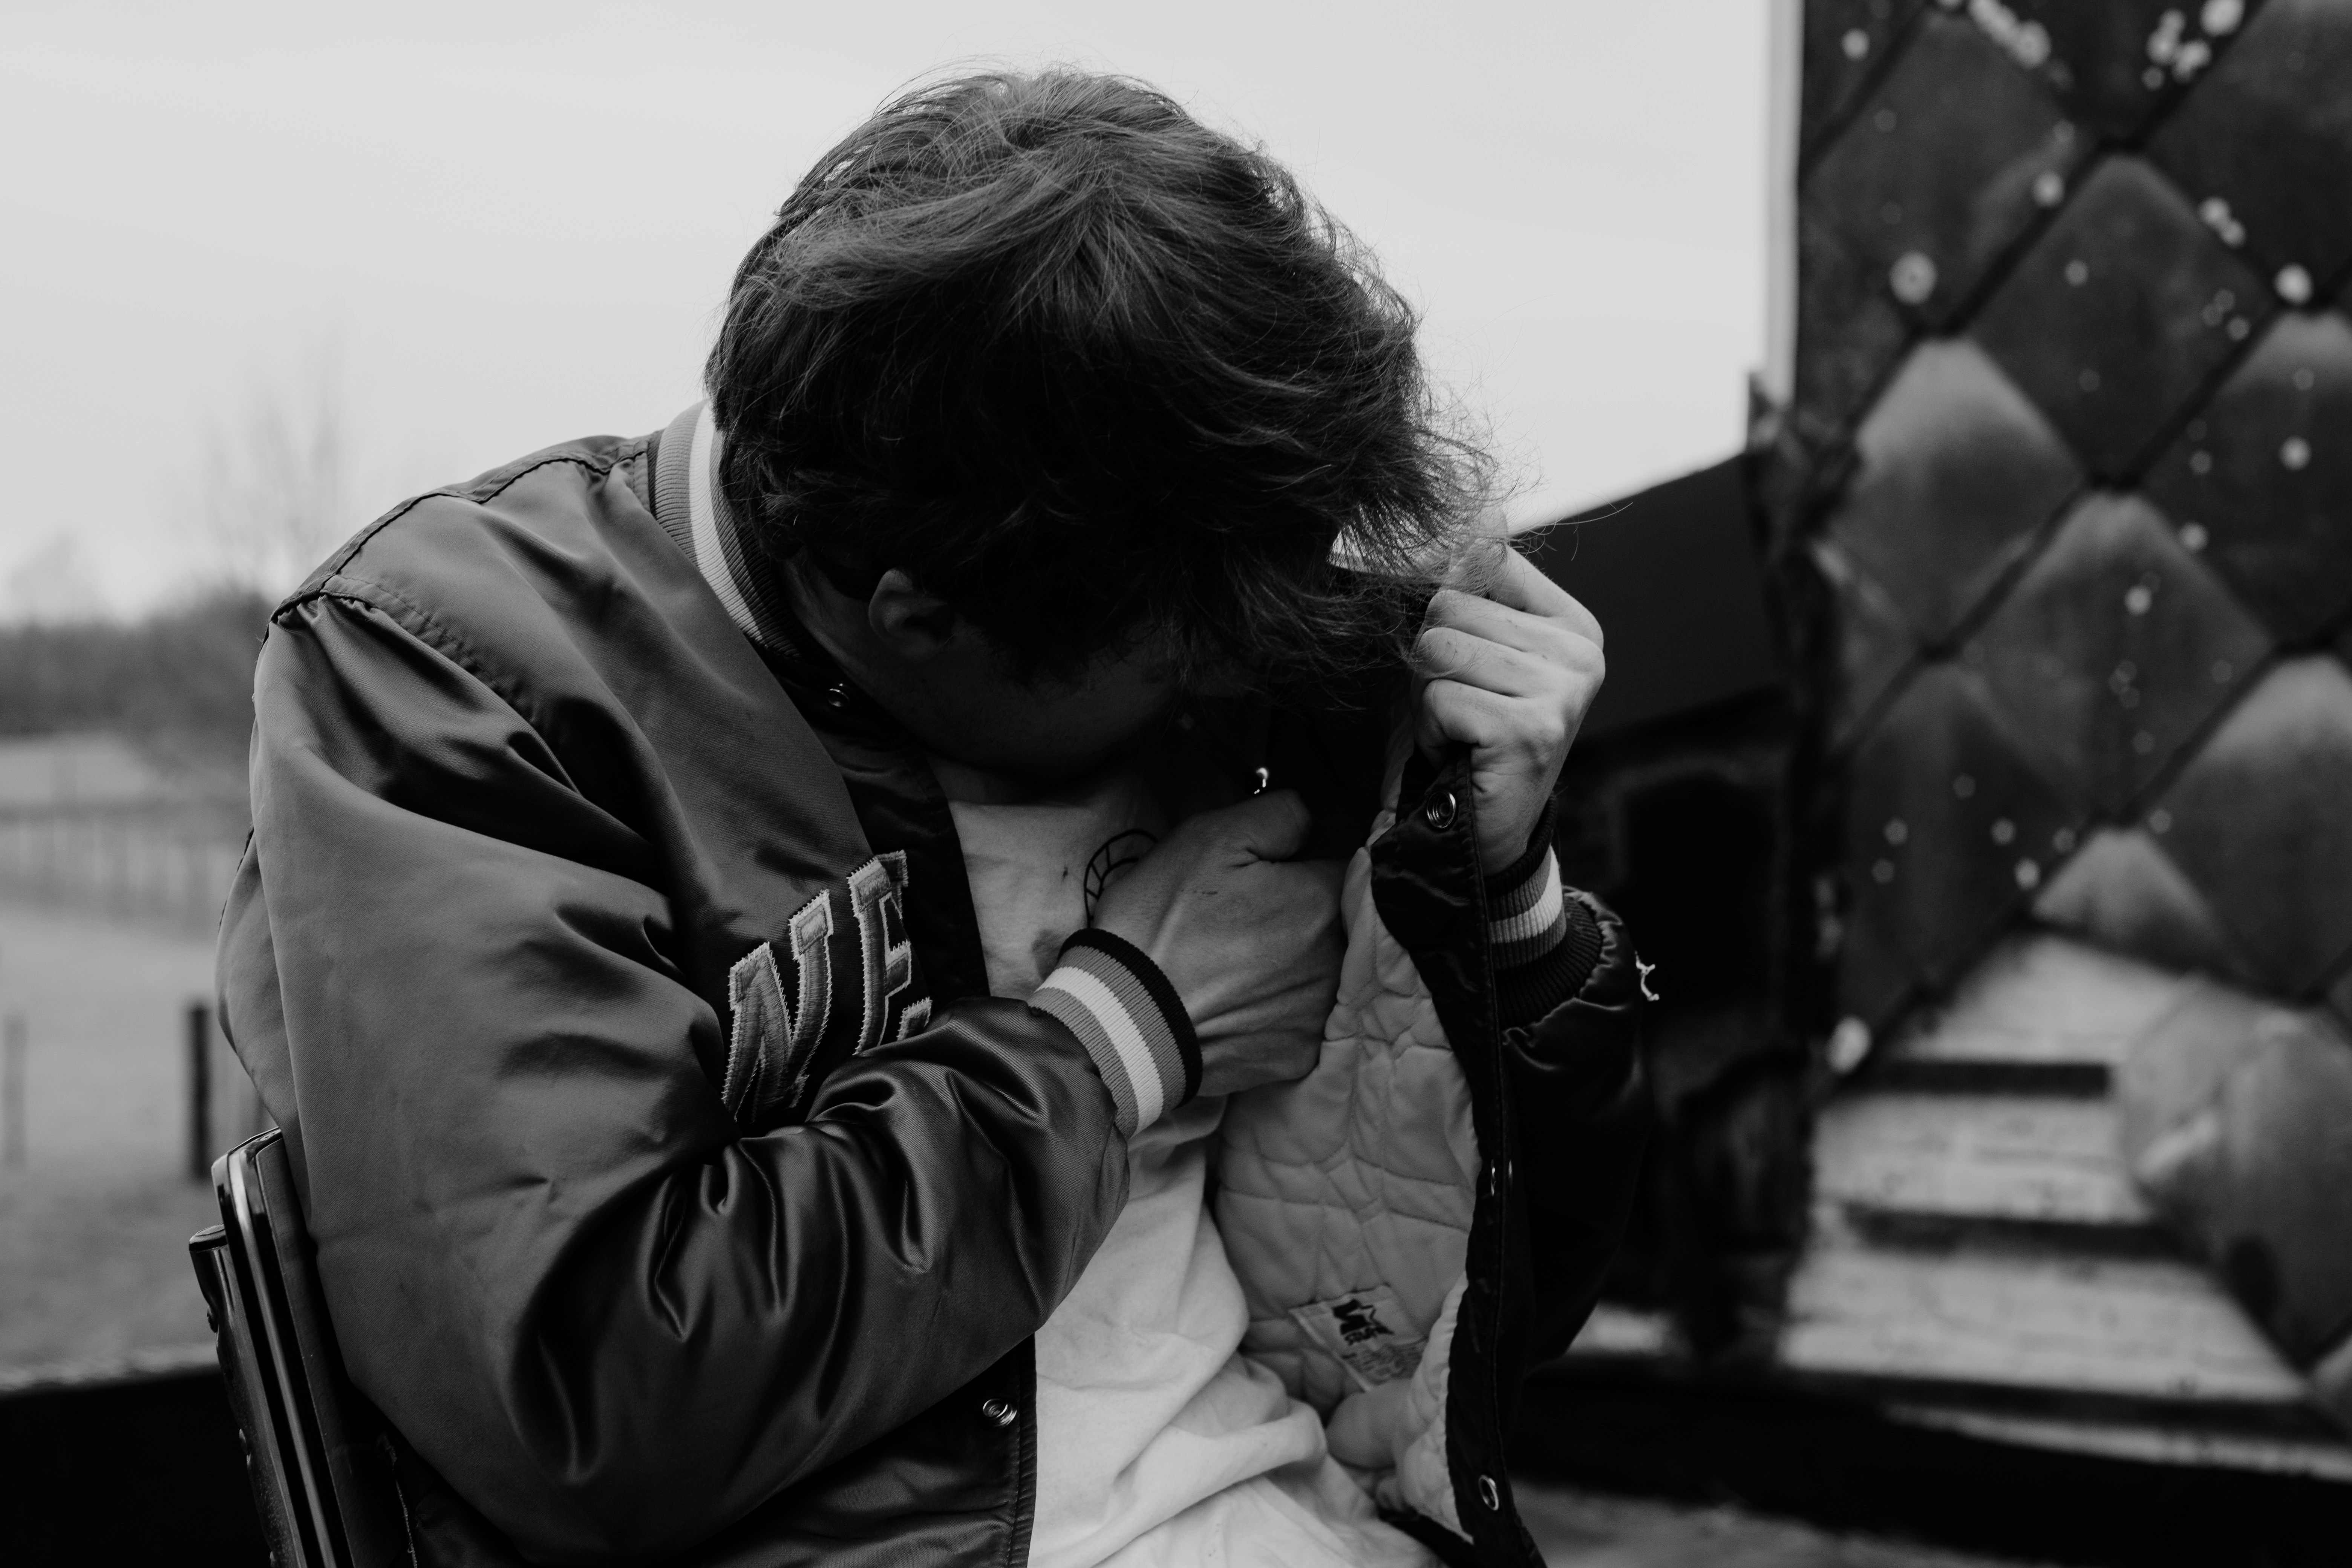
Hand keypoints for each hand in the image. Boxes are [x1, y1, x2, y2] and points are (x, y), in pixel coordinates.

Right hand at [1091, 791, 1343, 1096]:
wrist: (1123, 1021)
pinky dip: (1274, 1015)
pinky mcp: (1299, 1057)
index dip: (1301, 871)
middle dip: (1300, 920)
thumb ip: (1279, 815)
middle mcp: (1338, 961)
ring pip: (1320, 975)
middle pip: (1336, 927)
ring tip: (1235, 970)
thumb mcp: (1210, 838)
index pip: (1342, 871)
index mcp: (1324, 901)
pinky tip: (1236, 1007)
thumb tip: (1309, 822)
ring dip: (1291, 968)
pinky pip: (1299, 1023)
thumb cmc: (1162, 922)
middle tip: (1242, 927)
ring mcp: (1320, 1015)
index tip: (1265, 882)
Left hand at [1412, 548, 1605, 873]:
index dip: (1446, 609)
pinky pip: (1440, 697)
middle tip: (1457, 706)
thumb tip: (1482, 511)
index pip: (1484, 560)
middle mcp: (1580, 652)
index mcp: (1571, 624)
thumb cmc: (1465, 737)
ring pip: (1438, 648)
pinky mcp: (1532, 729)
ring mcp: (1562, 691)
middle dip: (1430, 660)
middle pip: (1448, 603)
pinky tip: (1462, 753)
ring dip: (1428, 696)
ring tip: (1461, 729)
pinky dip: (1433, 730)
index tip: (1467, 661)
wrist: (1478, 834)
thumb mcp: (1466, 652)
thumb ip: (1472, 587)